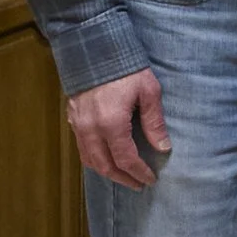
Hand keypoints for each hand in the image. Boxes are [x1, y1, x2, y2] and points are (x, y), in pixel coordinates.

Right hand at [67, 68, 167, 188]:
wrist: (95, 51)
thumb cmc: (126, 70)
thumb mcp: (149, 93)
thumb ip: (155, 122)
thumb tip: (163, 147)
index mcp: (111, 124)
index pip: (125, 159)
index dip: (139, 172)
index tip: (150, 180)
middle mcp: (90, 130)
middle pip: (105, 165)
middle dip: (123, 178)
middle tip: (138, 185)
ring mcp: (78, 126)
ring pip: (89, 160)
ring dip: (107, 172)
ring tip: (124, 177)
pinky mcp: (73, 120)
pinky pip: (82, 148)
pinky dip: (95, 159)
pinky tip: (107, 160)